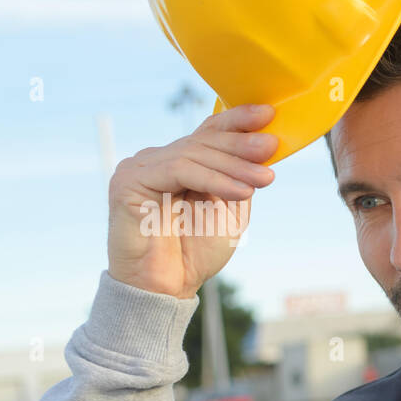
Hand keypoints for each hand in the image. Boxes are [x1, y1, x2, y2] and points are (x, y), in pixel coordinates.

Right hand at [107, 104, 278, 299]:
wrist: (165, 286)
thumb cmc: (195, 252)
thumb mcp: (230, 210)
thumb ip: (240, 179)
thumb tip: (264, 149)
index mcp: (182, 163)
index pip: (209, 132)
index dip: (237, 120)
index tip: (268, 114)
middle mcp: (159, 159)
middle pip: (204, 141)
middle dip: (241, 144)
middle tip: (271, 145)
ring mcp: (141, 167)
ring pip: (194, 154)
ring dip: (234, 166)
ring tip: (264, 179)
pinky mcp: (128, 179)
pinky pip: (179, 170)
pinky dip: (213, 180)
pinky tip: (240, 190)